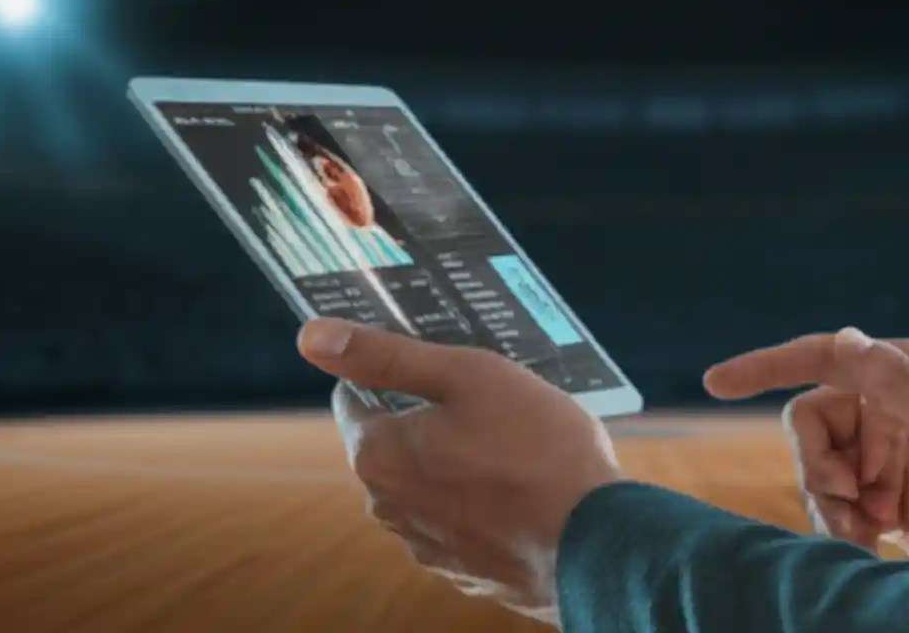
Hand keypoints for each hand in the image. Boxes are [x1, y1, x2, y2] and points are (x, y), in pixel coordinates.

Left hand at [298, 318, 622, 623]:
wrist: (596, 540)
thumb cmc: (536, 447)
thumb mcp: (468, 375)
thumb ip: (387, 355)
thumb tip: (312, 335)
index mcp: (378, 456)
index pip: (355, 399)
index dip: (394, 375)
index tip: (439, 367)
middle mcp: (389, 509)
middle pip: (394, 445)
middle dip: (430, 422)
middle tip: (489, 402)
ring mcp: (428, 548)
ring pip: (429, 487)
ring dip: (457, 465)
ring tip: (516, 446)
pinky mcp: (466, 573)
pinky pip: (463, 524)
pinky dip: (483, 505)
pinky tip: (525, 490)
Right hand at [704, 328, 908, 562]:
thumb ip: (899, 385)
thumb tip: (845, 338)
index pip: (824, 356)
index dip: (766, 365)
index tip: (716, 382)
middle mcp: (892, 400)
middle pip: (811, 421)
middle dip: (818, 468)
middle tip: (847, 503)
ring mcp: (883, 446)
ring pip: (815, 465)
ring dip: (829, 503)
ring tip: (867, 533)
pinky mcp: (879, 489)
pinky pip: (828, 498)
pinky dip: (839, 523)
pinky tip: (874, 541)